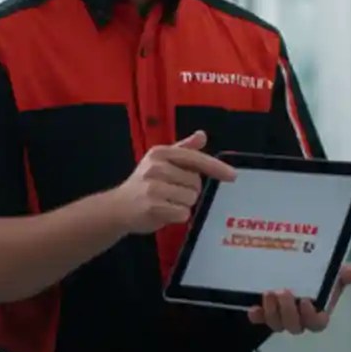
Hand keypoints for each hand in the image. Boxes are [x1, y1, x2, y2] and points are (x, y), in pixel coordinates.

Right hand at [111, 131, 236, 233]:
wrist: (117, 207)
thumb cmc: (144, 183)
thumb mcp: (161, 161)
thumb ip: (184, 149)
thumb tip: (202, 135)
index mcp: (161, 153)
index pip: (195, 158)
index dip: (216, 167)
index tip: (232, 176)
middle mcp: (156, 167)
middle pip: (196, 182)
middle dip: (189, 190)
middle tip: (170, 192)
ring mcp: (153, 187)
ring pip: (191, 198)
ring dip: (183, 204)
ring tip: (166, 202)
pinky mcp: (153, 207)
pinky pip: (183, 213)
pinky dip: (178, 216)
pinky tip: (164, 212)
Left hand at [248, 263, 350, 333]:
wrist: (293, 270)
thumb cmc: (317, 276)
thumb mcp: (331, 273)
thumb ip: (341, 273)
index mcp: (317, 312)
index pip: (317, 323)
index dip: (310, 317)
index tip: (305, 301)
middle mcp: (299, 319)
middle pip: (294, 326)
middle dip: (287, 312)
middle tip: (283, 292)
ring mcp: (281, 317)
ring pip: (276, 324)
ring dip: (271, 311)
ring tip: (268, 293)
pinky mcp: (265, 312)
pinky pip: (260, 319)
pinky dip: (256, 316)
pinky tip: (253, 307)